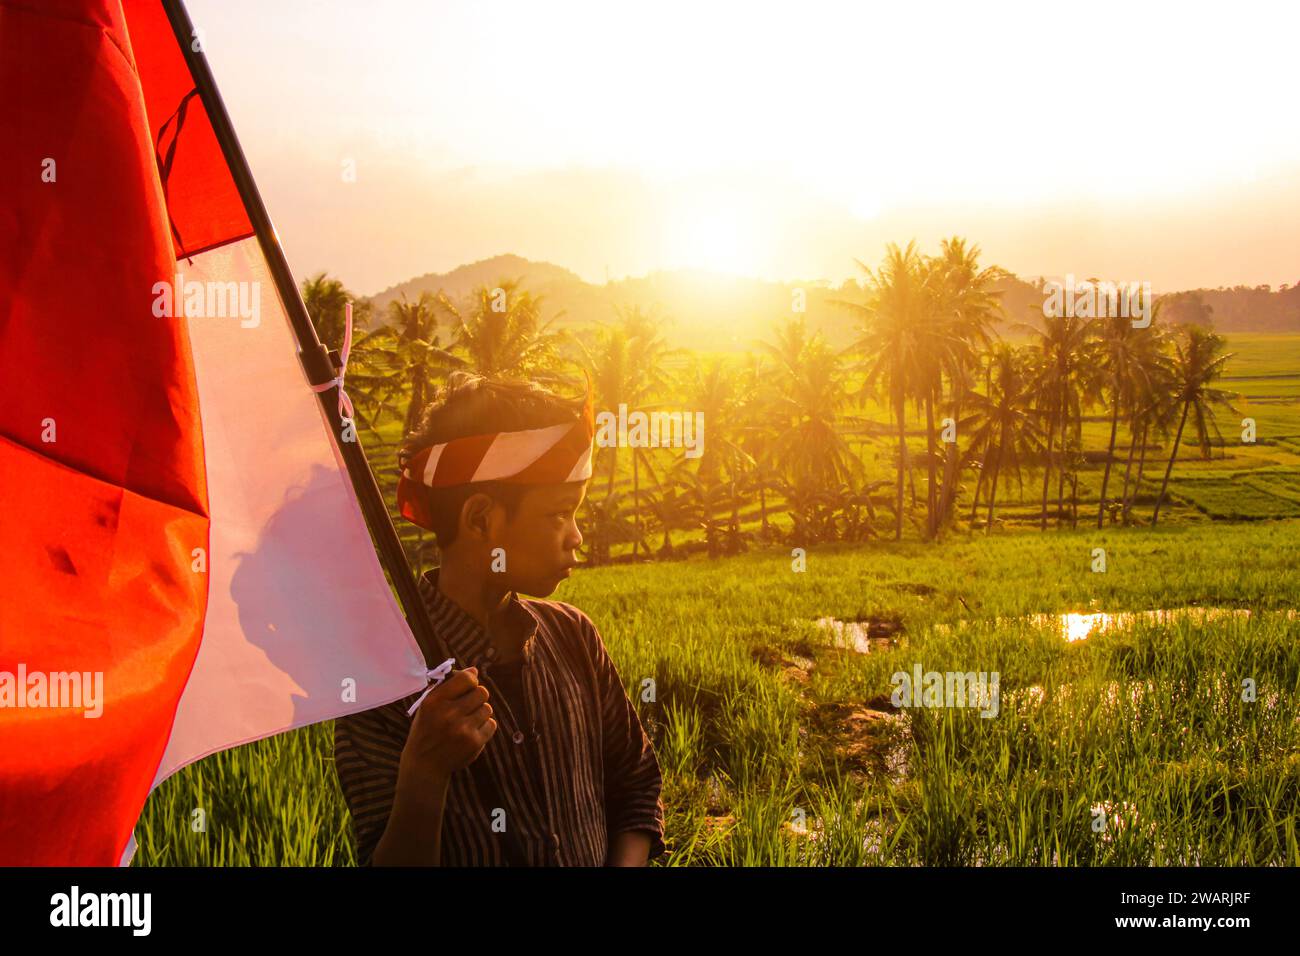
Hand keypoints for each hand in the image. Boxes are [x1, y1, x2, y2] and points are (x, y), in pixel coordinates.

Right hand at [400, 667, 496, 781]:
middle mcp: (449, 714)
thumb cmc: (427, 729)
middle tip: (468, 705)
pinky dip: (484, 726)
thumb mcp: (428, 705)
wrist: (425, 764)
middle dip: (477, 697)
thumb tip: (474, 670)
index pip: (466, 678)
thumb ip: (448, 686)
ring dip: (480, 712)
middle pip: (482, 692)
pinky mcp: (474, 742)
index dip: (471, 680)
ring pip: (487, 708)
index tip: (468, 686)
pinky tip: (471, 731)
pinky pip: (491, 724)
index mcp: (435, 701)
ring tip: (467, 720)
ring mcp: (463, 729)